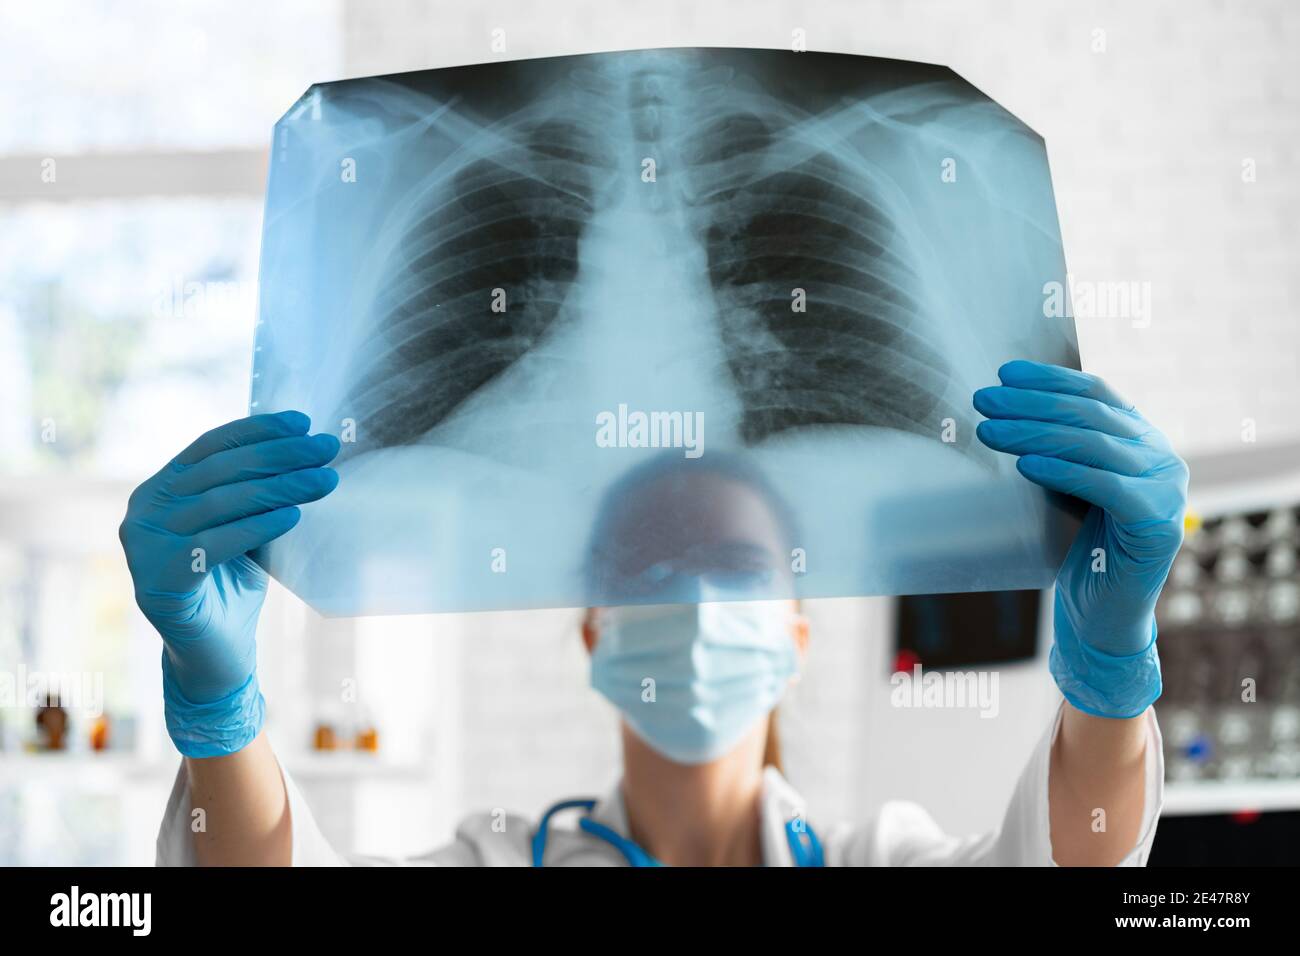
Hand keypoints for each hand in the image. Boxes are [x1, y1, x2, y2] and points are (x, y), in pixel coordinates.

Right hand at [119, 410, 339, 754]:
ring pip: (220, 504)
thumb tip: (306, 447)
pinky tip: (294, 517)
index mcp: (160, 489)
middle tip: (327, 448)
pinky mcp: (158, 583)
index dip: (257, 431)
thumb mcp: (246, 527)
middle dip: (280, 456)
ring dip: (280, 487)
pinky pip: (214, 545)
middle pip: (220, 471)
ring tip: (325, 481)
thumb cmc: (235, 585)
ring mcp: (144, 548)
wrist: (218, 654)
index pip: (210, 446)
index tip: (303, 422)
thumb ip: (256, 491)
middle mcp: (143, 512)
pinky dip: (258, 527)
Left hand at [974, 361, 1188, 716]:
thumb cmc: (1076, 550)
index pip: (1096, 395)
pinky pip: (1107, 487)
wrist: (1100, 616)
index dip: (1050, 381)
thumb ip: (1055, 449)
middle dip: (1031, 404)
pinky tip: (1026, 464)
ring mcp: (1167, 489)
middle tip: (983, 399)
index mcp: (1142, 441)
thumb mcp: (1064, 487)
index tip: (1004, 373)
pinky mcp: (1159, 523)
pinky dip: (1064, 471)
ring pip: (1094, 446)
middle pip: (1090, 417)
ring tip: (989, 429)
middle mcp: (1162, 457)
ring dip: (1035, 432)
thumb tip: (1004, 407)